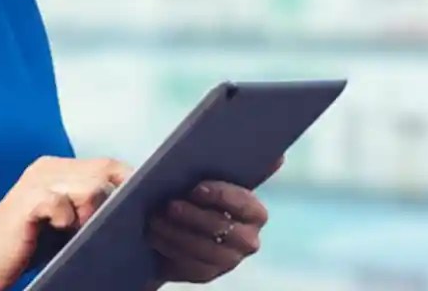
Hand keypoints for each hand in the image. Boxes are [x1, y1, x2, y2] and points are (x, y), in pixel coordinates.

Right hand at [0, 155, 131, 290]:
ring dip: (90, 214)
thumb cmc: (24, 247)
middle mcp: (47, 167)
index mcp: (57, 168)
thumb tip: (131, 205)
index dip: (128, 182)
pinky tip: (55, 232)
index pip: (107, 164)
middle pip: (104, 171)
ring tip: (74, 232)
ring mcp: (37, 181)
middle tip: (97, 226)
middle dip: (112, 200)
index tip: (139, 206)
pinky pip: (64, 205)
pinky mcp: (28, 201)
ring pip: (91, 187)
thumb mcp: (63, 222)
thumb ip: (88, 207)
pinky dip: (66, 222)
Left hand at [146, 155, 283, 284]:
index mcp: (252, 210)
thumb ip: (217, 160)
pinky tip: (154, 235)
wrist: (170, 224)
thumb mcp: (198, 172)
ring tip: (155, 219)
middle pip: (223, 228)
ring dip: (178, 233)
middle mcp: (248, 238)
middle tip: (170, 204)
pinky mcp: (206, 274)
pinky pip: (190, 266)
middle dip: (195, 216)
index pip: (247, 203)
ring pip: (205, 249)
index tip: (197, 187)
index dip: (223, 195)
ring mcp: (229, 259)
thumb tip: (273, 155)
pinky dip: (170, 248)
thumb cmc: (188, 189)